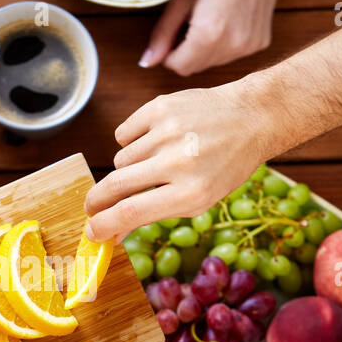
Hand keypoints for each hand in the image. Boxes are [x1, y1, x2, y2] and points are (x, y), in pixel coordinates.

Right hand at [84, 76, 268, 239]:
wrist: (249, 117)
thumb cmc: (223, 166)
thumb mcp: (198, 200)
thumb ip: (153, 215)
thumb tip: (112, 234)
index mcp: (191, 192)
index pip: (131, 212)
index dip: (103, 225)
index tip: (91, 232)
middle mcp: (178, 161)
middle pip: (115, 185)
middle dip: (96, 201)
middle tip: (92, 207)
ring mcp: (167, 131)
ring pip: (120, 160)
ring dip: (129, 167)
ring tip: (157, 160)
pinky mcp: (160, 107)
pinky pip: (124, 134)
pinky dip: (132, 141)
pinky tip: (156, 139)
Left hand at [139, 0, 278, 75]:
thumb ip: (162, 34)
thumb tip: (146, 62)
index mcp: (209, 35)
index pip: (180, 67)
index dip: (170, 54)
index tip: (170, 34)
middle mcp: (232, 46)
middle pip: (198, 67)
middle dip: (187, 51)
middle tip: (190, 20)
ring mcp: (250, 46)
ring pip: (215, 61)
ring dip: (206, 48)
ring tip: (210, 15)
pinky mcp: (262, 41)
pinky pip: (234, 53)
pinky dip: (226, 42)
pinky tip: (228, 16)